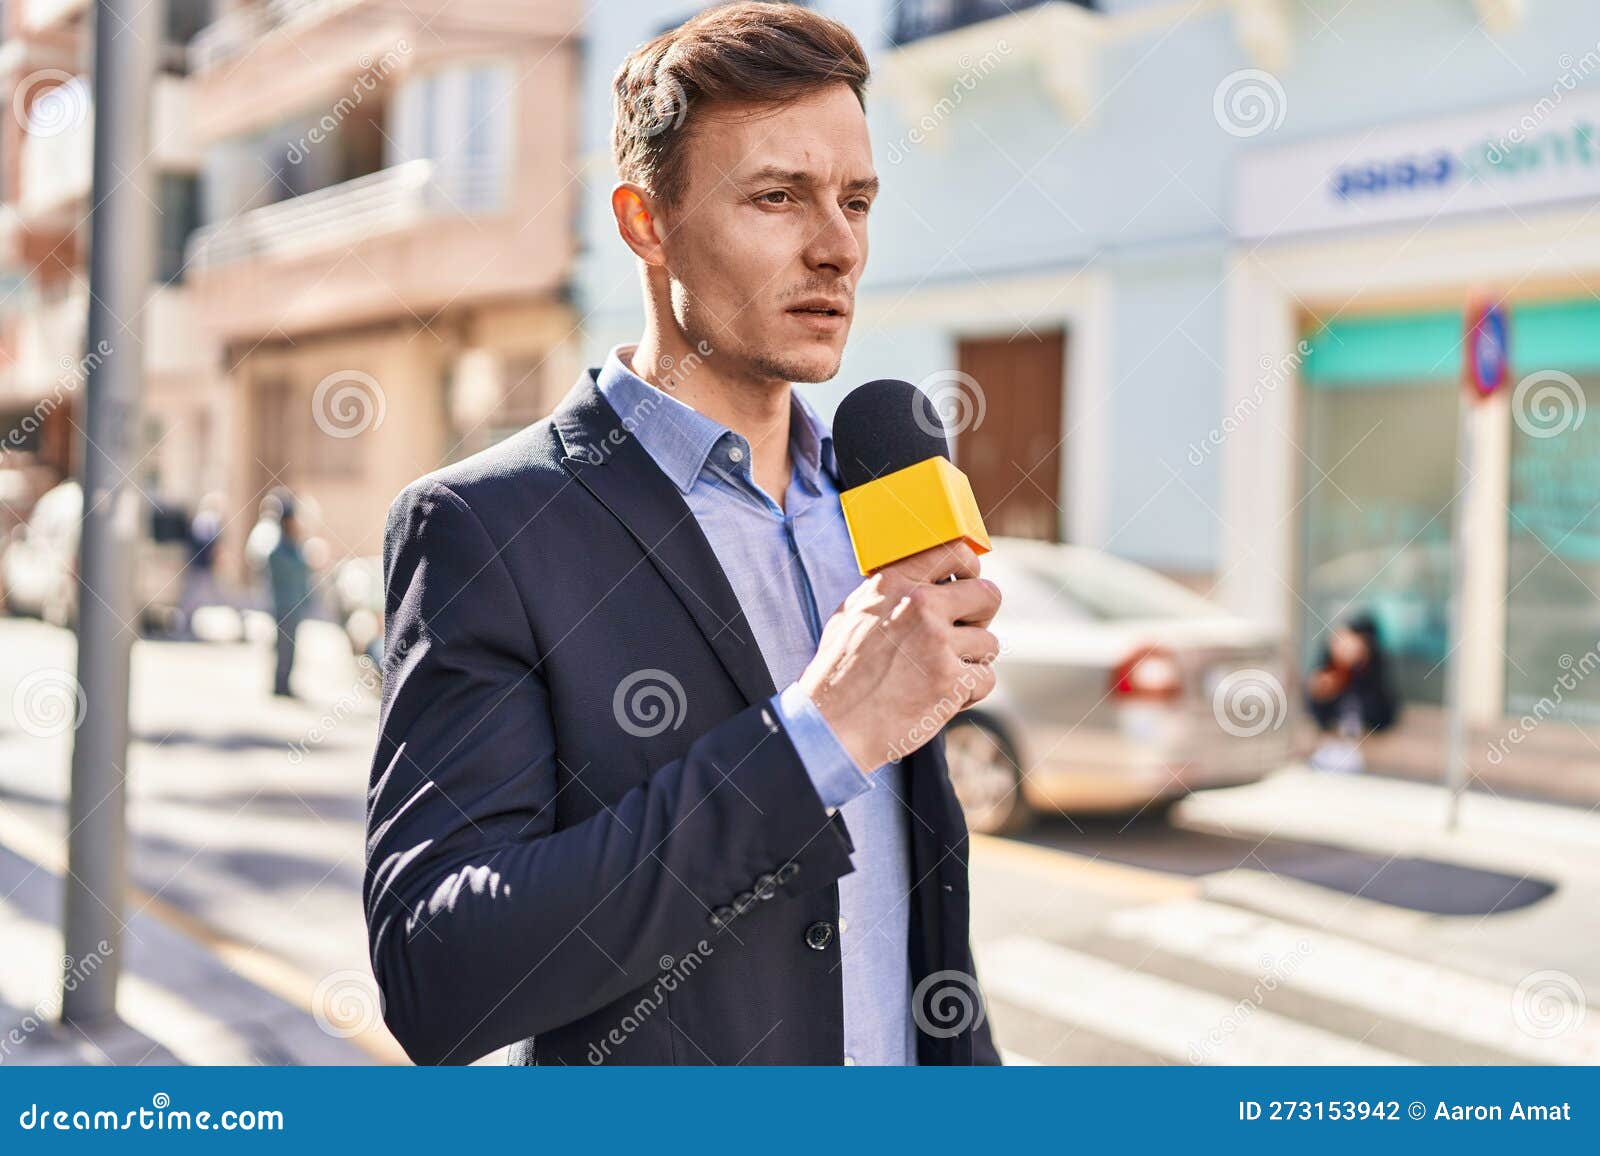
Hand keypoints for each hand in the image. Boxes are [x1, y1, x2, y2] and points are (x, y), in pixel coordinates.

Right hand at [797, 540, 1001, 773]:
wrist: (831, 724)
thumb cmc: (838, 671)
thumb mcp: (853, 612)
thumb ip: (892, 591)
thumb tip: (930, 579)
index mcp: (895, 582)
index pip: (956, 553)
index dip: (971, 569)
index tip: (968, 584)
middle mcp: (920, 606)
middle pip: (988, 594)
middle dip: (982, 616)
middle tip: (963, 634)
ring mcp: (937, 643)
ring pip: (989, 643)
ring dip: (971, 662)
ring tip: (939, 675)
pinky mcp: (950, 681)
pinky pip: (985, 678)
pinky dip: (968, 693)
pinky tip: (940, 699)